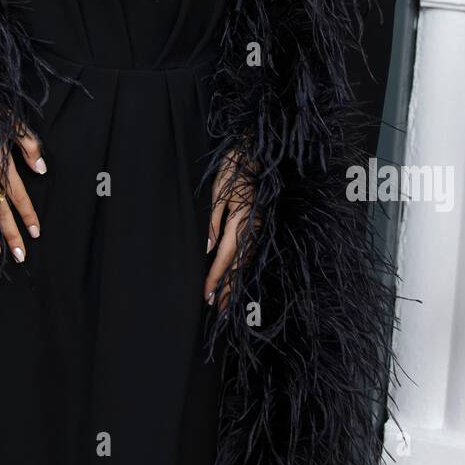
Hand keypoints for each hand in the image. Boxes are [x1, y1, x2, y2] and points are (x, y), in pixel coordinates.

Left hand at [203, 148, 261, 311]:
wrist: (257, 152)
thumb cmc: (234, 167)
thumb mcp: (218, 191)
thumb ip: (214, 221)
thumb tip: (209, 248)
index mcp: (240, 222)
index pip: (225, 258)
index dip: (215, 279)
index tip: (205, 296)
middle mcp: (251, 229)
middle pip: (238, 267)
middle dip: (227, 290)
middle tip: (219, 312)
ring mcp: (258, 228)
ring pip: (246, 262)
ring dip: (235, 283)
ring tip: (226, 302)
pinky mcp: (259, 224)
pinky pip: (250, 252)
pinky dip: (243, 269)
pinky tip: (238, 278)